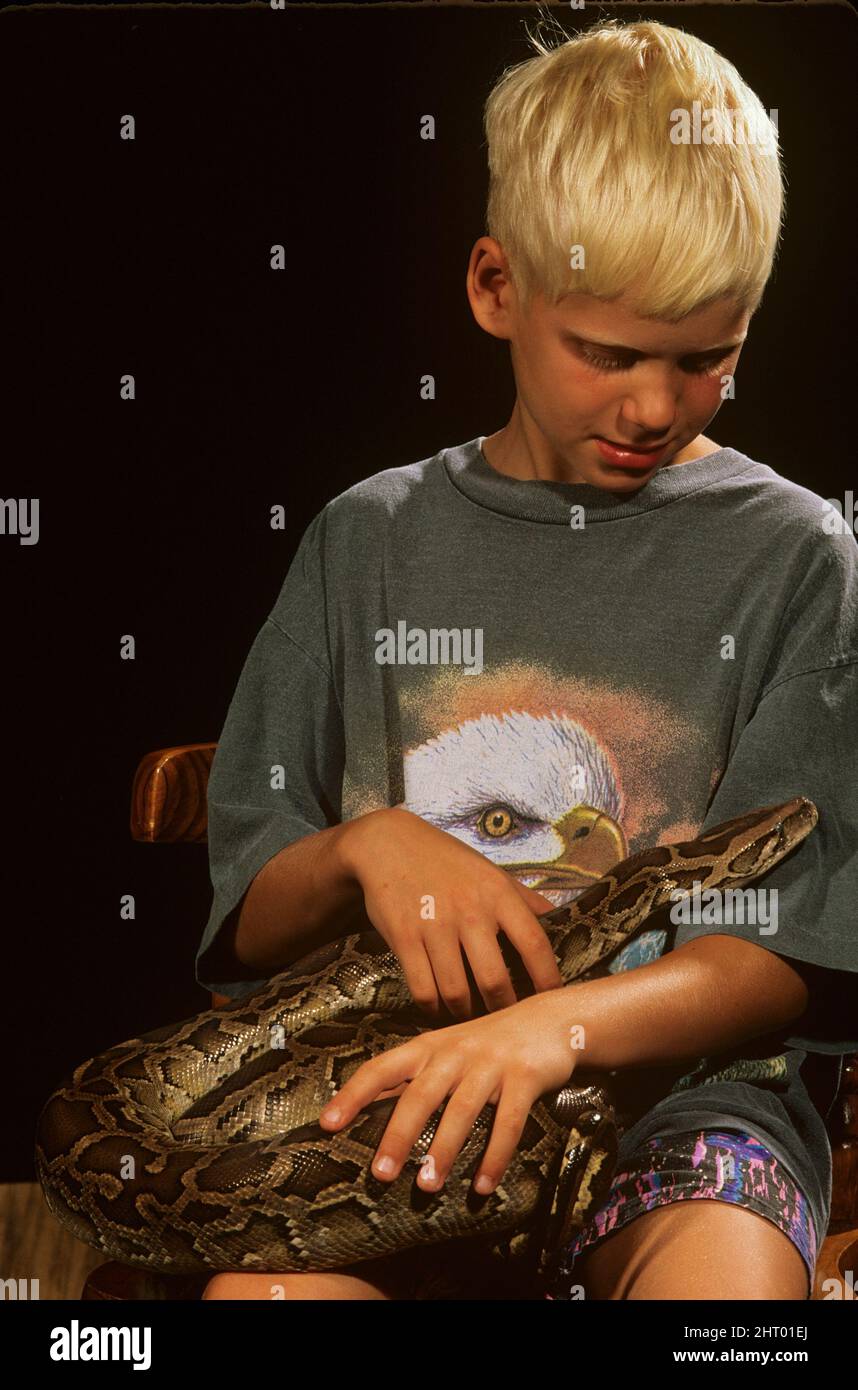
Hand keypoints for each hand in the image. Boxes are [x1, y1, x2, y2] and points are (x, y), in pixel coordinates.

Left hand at [318, 990, 575, 1194]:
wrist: (551, 1020)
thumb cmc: (489, 1043)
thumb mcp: (446, 1051)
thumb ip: (413, 1077)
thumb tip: (369, 1106)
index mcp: (428, 1047)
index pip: (381, 1068)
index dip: (353, 1094)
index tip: (327, 1124)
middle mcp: (455, 1052)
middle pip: (419, 1095)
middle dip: (398, 1134)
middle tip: (380, 1174)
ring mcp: (490, 1063)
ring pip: (461, 1111)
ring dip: (443, 1151)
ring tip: (427, 1186)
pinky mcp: (524, 1077)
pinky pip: (508, 1122)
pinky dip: (495, 1156)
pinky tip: (483, 1186)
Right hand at [336, 807, 562, 1020]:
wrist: (389, 844)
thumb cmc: (448, 861)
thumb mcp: (491, 872)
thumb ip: (525, 899)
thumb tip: (563, 921)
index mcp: (498, 894)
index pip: (535, 944)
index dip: (547, 979)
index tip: (550, 1000)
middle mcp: (470, 911)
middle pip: (494, 980)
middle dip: (502, 1008)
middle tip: (504, 1019)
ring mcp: (434, 925)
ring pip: (456, 991)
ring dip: (465, 1013)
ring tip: (469, 1016)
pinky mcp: (403, 937)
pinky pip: (422, 988)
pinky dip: (432, 1007)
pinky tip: (438, 1007)